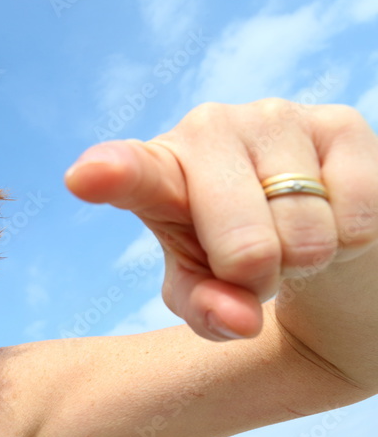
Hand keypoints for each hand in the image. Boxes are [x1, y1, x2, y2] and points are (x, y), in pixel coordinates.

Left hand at [64, 99, 377, 340]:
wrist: (316, 238)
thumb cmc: (237, 262)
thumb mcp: (207, 294)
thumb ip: (206, 308)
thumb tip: (239, 318)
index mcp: (158, 171)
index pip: (133, 174)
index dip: (114, 174)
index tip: (85, 176)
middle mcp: (207, 130)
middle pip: (242, 243)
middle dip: (260, 280)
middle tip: (258, 267)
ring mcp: (273, 118)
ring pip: (303, 235)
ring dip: (307, 259)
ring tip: (294, 237)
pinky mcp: (339, 123)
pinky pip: (356, 216)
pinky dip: (351, 238)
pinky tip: (334, 216)